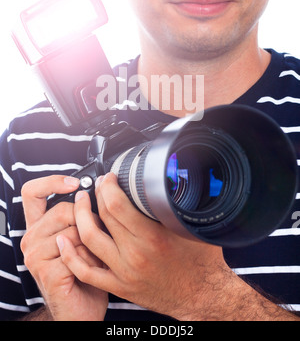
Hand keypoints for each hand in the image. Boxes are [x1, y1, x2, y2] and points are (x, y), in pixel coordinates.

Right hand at [21, 175, 107, 320]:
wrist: (81, 310)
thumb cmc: (85, 273)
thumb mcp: (81, 237)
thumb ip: (80, 215)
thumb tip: (100, 189)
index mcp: (38, 227)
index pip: (32, 192)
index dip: (52, 182)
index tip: (75, 183)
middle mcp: (31, 238)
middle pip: (62, 209)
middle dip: (87, 221)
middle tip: (97, 237)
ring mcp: (35, 256)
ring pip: (73, 231)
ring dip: (93, 244)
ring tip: (95, 257)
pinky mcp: (46, 271)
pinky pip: (77, 252)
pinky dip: (92, 261)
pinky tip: (92, 270)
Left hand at [56, 172, 230, 319]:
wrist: (202, 297)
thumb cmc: (202, 263)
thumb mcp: (196, 227)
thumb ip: (184, 204)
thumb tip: (177, 180)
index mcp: (153, 238)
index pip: (117, 204)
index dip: (109, 185)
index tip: (110, 177)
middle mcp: (135, 254)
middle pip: (102, 217)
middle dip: (96, 194)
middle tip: (98, 184)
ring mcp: (124, 271)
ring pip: (89, 239)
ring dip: (80, 217)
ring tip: (81, 202)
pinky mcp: (119, 285)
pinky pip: (87, 271)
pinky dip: (71, 255)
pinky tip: (65, 240)